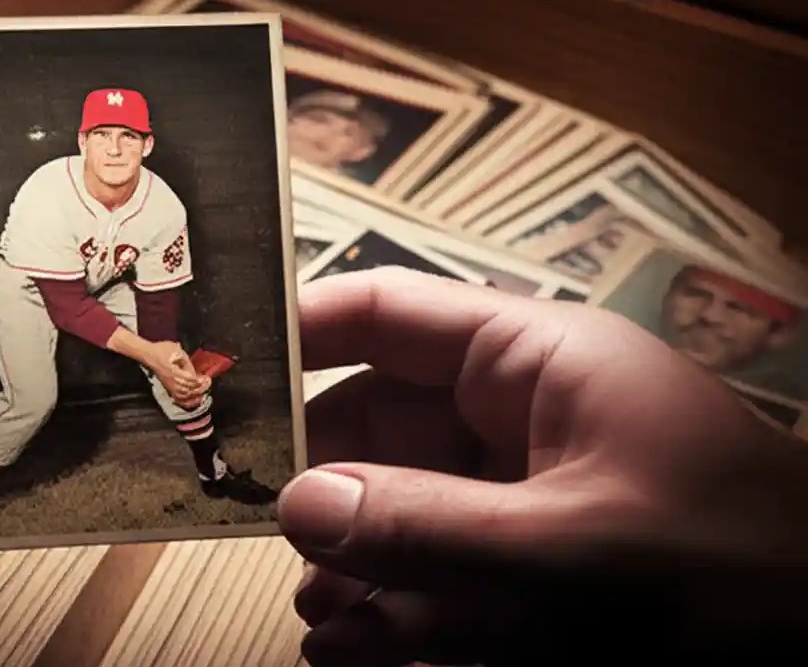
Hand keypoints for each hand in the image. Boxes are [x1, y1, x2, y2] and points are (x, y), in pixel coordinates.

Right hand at [145, 341, 206, 405]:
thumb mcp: (177, 351)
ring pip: (184, 396)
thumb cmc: (163, 350)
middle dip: (200, 388)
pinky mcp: (168, 388)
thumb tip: (195, 373)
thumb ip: (187, 363)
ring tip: (203, 392)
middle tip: (207, 384)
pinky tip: (195, 400)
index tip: (207, 379)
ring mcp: (169, 386)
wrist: (149, 354)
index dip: (200, 381)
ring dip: (195, 396)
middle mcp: (171, 381)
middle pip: (188, 389)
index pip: (190, 380)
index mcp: (174, 371)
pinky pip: (178, 399)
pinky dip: (187, 402)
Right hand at [277, 267, 807, 664]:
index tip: (217, 385)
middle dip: (321, 487)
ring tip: (327, 626)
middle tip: (267, 545)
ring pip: (398, 505)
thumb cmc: (728, 580)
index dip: (294, 336)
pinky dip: (393, 609)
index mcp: (532, 360)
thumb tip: (297, 509)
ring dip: (353, 564)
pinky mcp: (532, 564)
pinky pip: (437, 568)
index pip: (383, 314)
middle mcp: (517, 414)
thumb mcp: (568, 556)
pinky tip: (358, 651)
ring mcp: (523, 492)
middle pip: (375, 422)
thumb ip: (425, 528)